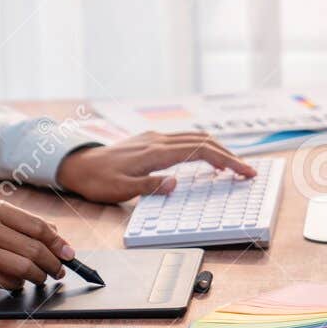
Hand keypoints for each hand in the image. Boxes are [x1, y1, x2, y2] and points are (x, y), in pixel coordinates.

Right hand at [0, 197, 71, 289]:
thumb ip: (27, 227)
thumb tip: (61, 243)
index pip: (37, 226)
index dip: (57, 243)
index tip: (69, 254)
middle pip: (33, 249)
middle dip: (52, 263)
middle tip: (58, 271)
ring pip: (22, 267)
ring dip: (37, 276)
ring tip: (40, 277)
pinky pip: (6, 281)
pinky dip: (18, 284)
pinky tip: (19, 282)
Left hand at [54, 131, 255, 203]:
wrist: (78, 165)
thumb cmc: (98, 180)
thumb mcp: (121, 189)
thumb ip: (150, 186)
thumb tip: (176, 183)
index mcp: (156, 152)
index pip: (201, 151)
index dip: (227, 160)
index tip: (244, 172)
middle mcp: (159, 140)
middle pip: (204, 140)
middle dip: (230, 155)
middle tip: (248, 172)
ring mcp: (156, 138)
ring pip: (196, 137)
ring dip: (218, 149)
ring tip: (233, 166)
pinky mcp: (152, 140)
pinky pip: (185, 140)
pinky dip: (203, 148)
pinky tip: (207, 160)